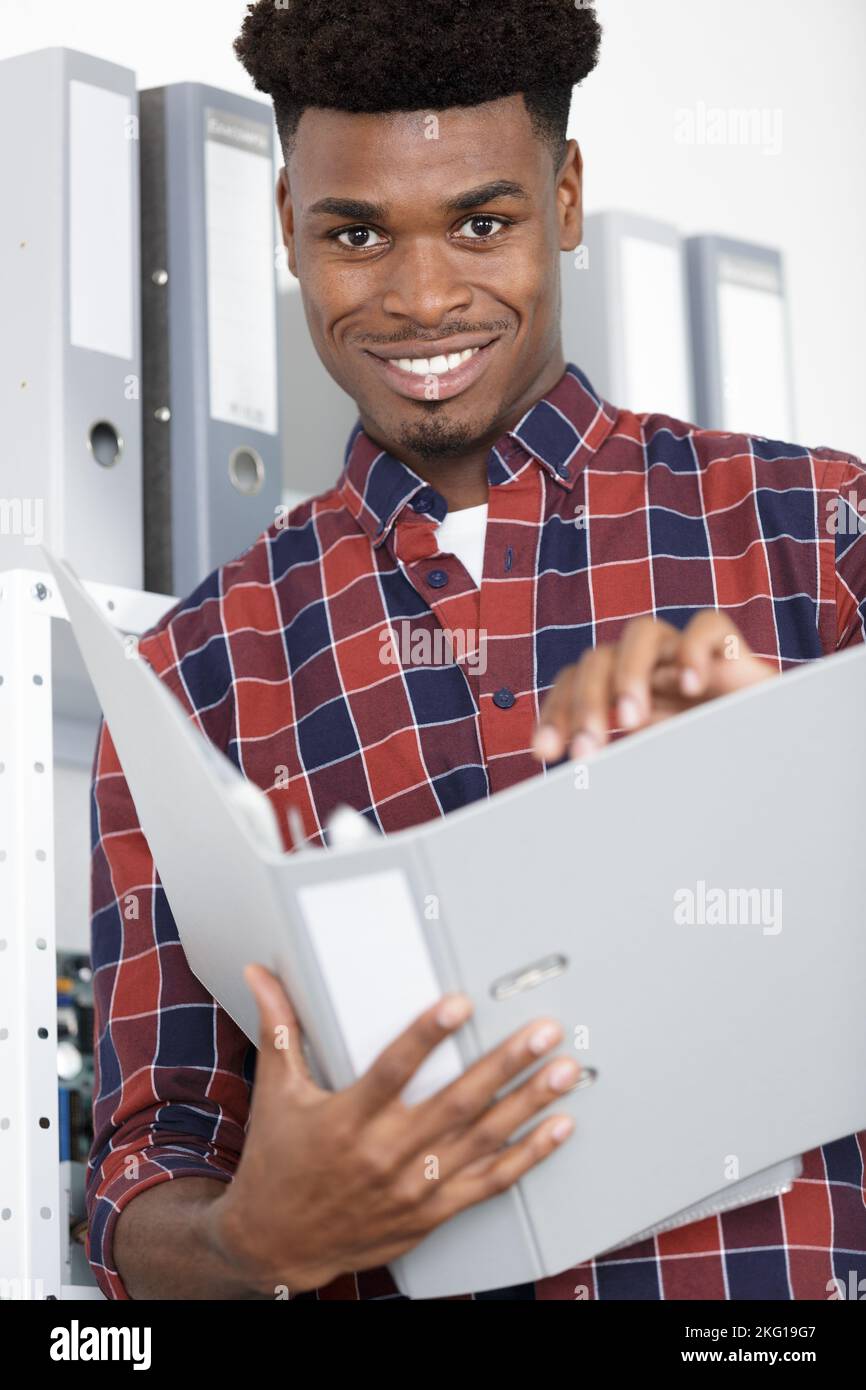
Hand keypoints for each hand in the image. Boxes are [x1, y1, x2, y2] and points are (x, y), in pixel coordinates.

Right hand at [211, 964, 579, 1294]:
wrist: (276, 1244)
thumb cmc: (278, 1163)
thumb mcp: (276, 1092)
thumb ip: (279, 1028)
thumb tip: (263, 976)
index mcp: (346, 1119)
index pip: (392, 1070)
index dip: (427, 1036)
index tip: (459, 1005)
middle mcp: (383, 1154)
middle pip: (454, 1104)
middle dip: (504, 1066)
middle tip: (542, 1033)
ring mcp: (411, 1188)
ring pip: (480, 1142)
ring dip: (527, 1105)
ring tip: (562, 1072)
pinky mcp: (430, 1213)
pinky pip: (488, 1184)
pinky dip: (527, 1157)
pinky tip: (556, 1130)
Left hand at [532, 610, 776, 762]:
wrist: (773, 754)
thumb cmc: (706, 768)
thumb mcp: (653, 770)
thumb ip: (620, 767)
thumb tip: (568, 793)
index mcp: (618, 691)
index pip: (572, 685)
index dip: (554, 714)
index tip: (545, 754)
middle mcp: (646, 667)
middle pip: (597, 660)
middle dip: (586, 706)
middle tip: (589, 751)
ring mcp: (684, 654)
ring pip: (642, 633)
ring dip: (629, 675)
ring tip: (632, 720)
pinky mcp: (728, 649)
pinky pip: (708, 626)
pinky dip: (695, 650)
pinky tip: (693, 687)